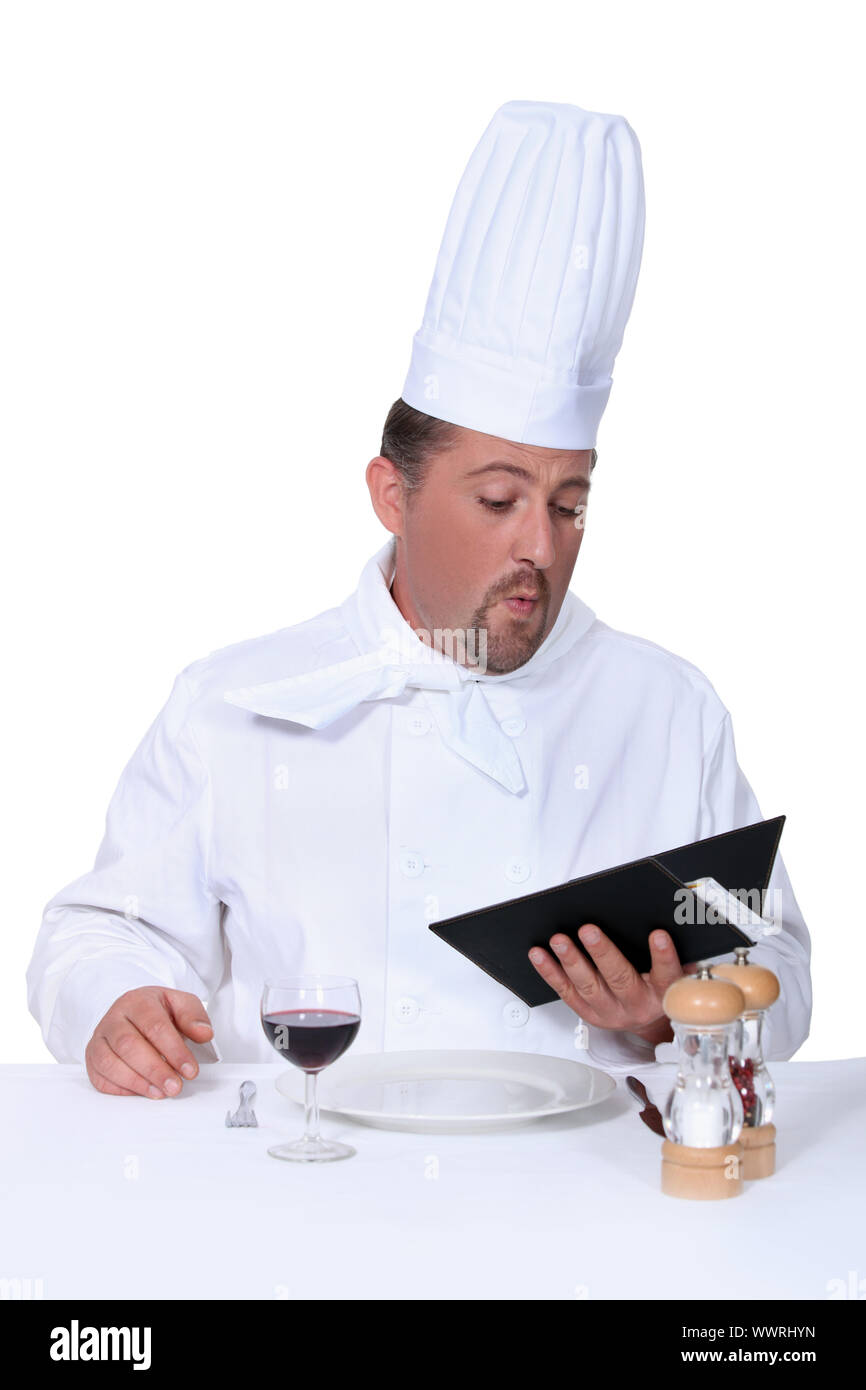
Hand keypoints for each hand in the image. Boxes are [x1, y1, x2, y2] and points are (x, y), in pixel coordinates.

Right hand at [85, 987, 214, 1097]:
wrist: (133, 1011)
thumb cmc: (158, 1011)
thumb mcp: (181, 1004)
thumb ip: (194, 1017)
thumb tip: (204, 1033)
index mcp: (137, 1001)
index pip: (154, 1026)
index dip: (173, 1050)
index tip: (190, 1070)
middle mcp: (114, 1018)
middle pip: (128, 1045)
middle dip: (155, 1070)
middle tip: (175, 1087)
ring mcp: (99, 1039)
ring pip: (110, 1063)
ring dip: (137, 1082)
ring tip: (160, 1092)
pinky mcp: (92, 1058)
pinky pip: (99, 1077)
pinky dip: (120, 1089)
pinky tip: (141, 1092)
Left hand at [528, 925, 697, 1043]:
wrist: (647, 1019)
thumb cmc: (657, 985)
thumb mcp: (674, 970)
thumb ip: (668, 951)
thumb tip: (669, 917)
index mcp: (663, 992)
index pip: (668, 974)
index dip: (663, 956)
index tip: (658, 935)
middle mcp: (637, 1004)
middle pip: (621, 980)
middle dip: (603, 953)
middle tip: (588, 930)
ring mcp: (610, 1011)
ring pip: (588, 987)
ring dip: (571, 961)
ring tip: (559, 940)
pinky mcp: (588, 1013)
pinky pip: (566, 992)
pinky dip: (550, 972)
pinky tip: (539, 955)